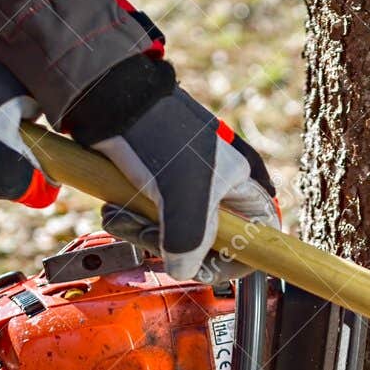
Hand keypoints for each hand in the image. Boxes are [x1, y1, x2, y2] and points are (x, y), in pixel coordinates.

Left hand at [62, 55, 279, 283]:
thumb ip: (190, 244)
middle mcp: (220, 187)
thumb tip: (183, 269)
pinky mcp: (159, 185)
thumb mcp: (183, 196)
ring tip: (121, 215)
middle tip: (149, 235)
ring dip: (144, 233)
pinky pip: (152, 220)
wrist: (110, 100)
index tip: (204, 265)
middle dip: (173, 245)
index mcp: (242, 184)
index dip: (236, 257)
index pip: (260, 235)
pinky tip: (115, 210)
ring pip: (175, 233)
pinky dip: (131, 221)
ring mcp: (187, 187)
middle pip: (209, 241)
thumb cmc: (155, 135)